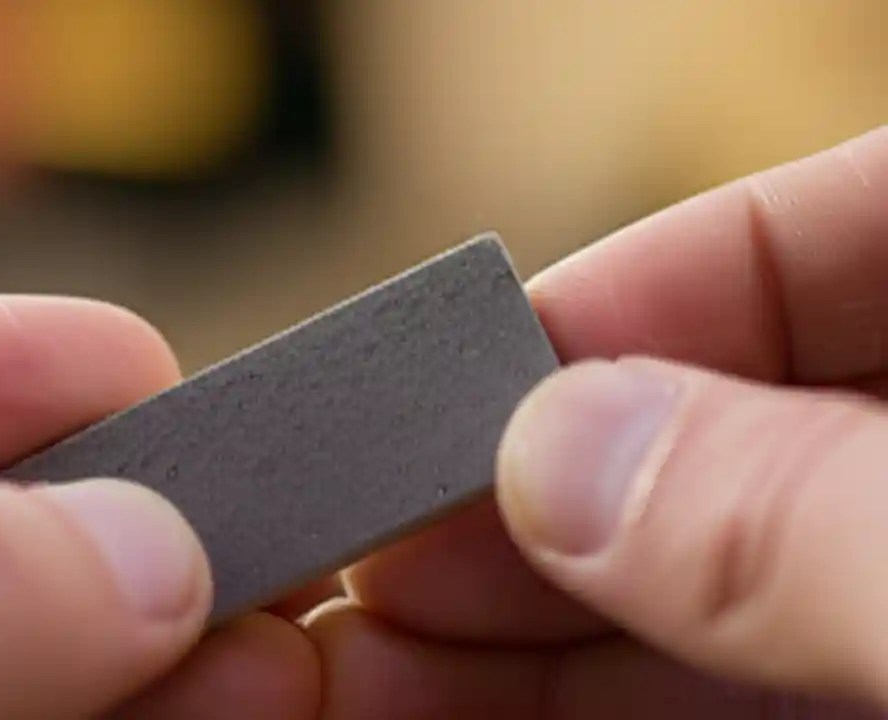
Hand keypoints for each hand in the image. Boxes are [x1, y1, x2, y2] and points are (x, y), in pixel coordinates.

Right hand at [128, 126, 887, 717]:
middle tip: (367, 561)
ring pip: (702, 596)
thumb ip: (800, 509)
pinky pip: (728, 710)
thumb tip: (566, 455)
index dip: (623, 295)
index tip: (457, 377)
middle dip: (527, 503)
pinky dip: (590, 716)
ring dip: (516, 635)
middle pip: (716, 441)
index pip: (811, 249)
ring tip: (358, 669)